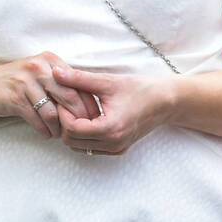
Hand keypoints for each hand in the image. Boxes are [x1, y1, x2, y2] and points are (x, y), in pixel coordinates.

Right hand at [0, 51, 102, 138]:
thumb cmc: (16, 84)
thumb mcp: (38, 76)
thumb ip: (60, 84)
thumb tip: (87, 105)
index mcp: (50, 60)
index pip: (78, 84)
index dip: (88, 104)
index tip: (92, 119)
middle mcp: (39, 67)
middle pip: (69, 97)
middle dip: (77, 118)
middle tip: (80, 131)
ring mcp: (26, 81)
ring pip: (53, 112)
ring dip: (58, 128)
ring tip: (59, 134)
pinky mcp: (15, 97)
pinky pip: (37, 119)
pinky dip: (44, 130)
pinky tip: (45, 134)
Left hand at [51, 64, 175, 154]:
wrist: (166, 101)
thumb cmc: (140, 89)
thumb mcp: (108, 81)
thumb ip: (79, 78)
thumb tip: (55, 72)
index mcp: (111, 128)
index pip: (72, 129)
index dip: (62, 114)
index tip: (61, 99)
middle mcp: (113, 144)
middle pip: (71, 141)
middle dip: (64, 123)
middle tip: (65, 105)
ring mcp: (116, 149)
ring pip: (79, 147)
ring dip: (72, 131)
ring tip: (75, 110)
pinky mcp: (118, 148)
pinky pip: (90, 148)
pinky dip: (83, 136)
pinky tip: (86, 118)